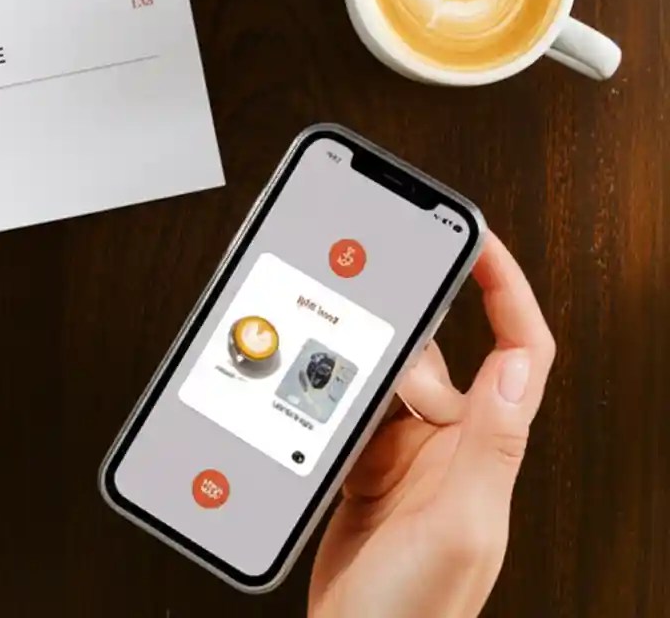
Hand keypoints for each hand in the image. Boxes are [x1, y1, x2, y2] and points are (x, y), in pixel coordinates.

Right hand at [309, 234, 555, 617]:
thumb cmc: (416, 613)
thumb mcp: (459, 527)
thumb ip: (491, 446)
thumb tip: (519, 362)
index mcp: (486, 454)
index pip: (518, 352)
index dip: (506, 290)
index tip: (478, 244)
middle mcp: (450, 451)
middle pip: (431, 358)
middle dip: (395, 342)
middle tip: (359, 329)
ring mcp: (403, 461)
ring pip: (380, 382)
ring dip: (352, 376)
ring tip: (327, 390)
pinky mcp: (360, 472)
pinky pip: (343, 416)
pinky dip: (323, 406)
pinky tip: (307, 415)